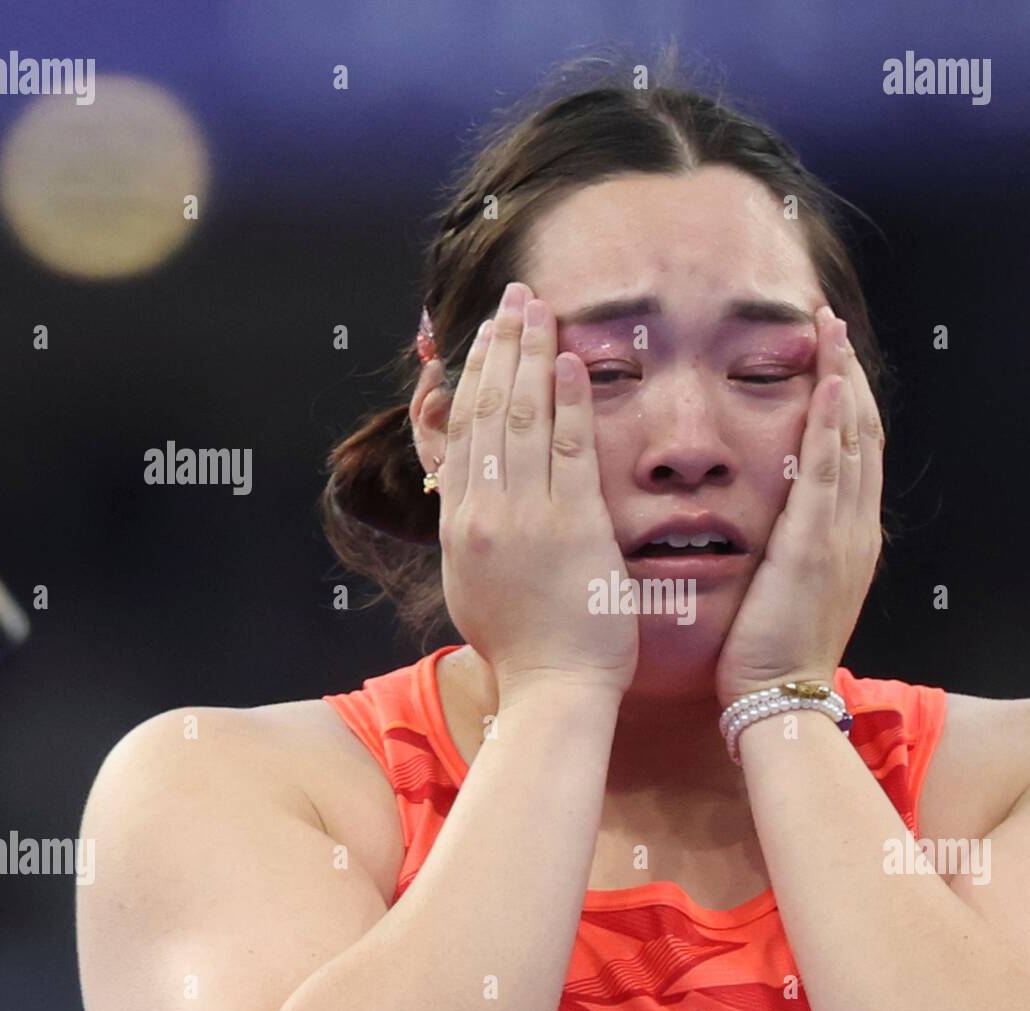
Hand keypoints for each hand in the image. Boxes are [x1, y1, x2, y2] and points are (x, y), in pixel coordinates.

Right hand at [435, 281, 637, 702]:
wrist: (551, 690)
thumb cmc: (521, 648)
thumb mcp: (474, 587)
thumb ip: (470, 534)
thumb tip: (468, 494)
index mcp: (458, 527)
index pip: (456, 435)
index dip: (466, 378)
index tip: (477, 340)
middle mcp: (482, 513)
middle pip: (485, 411)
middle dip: (498, 348)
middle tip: (512, 300)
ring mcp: (526, 516)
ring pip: (521, 418)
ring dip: (529, 356)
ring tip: (538, 309)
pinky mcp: (573, 525)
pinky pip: (569, 448)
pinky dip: (569, 400)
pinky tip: (571, 361)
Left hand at [714, 306, 883, 708]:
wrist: (782, 696)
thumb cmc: (775, 651)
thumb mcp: (792, 591)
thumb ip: (793, 549)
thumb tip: (776, 523)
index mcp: (851, 538)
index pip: (856, 452)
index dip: (847, 400)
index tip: (830, 359)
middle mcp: (857, 528)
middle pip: (863, 432)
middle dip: (849, 373)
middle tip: (830, 324)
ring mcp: (843, 534)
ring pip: (853, 439)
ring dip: (843, 379)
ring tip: (828, 330)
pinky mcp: (815, 544)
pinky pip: (829, 471)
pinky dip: (832, 424)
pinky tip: (828, 382)